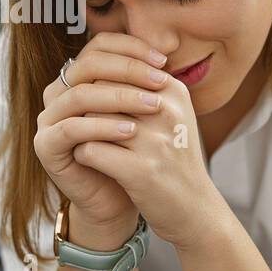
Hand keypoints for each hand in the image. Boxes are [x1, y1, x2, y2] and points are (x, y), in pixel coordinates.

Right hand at [34, 32, 169, 235]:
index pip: (99, 46)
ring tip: (153, 106)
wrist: (118, 198)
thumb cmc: (132, 151)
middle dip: (129, 70)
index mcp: (78, 76)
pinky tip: (131, 131)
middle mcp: (58, 92)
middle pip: (88, 64)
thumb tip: (166, 51)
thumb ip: (143, 81)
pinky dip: (102, 127)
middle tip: (161, 81)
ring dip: (119, 97)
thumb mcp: (141, 111)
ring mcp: (47, 118)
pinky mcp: (45, 145)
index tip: (164, 62)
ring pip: (80, 94)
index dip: (131, 49)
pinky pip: (71, 128)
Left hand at [69, 36, 222, 251]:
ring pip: (92, 117)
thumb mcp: (169, 114)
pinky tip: (88, 161)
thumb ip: (138, 87)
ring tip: (82, 138)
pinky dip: (83, 155)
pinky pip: (90, 150)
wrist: (194, 209)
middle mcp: (167, 111)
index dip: (93, 84)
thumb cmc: (174, 158)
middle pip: (101, 89)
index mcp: (172, 90)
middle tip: (77, 120)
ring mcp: (156, 141)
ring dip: (81, 128)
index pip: (116, 69)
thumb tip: (90, 61)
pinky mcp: (141, 171)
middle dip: (84, 104)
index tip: (87, 102)